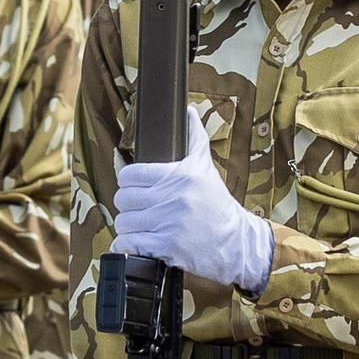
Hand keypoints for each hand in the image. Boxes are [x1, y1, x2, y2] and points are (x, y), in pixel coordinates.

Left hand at [114, 114, 272, 293]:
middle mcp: (173, 198)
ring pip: (124, 222)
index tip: (136, 189)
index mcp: (179, 176)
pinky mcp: (166, 247)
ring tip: (142, 227)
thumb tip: (188, 111)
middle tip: (139, 209)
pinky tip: (140, 243)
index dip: (129, 182)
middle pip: (123, 198)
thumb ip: (194, 138)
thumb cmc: (217, 205)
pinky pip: (129, 243)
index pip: (130, 174)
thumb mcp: (205, 169)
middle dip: (129, 205)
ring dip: (129, 227)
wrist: (236, 242)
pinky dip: (129, 245)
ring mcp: (169, 224)